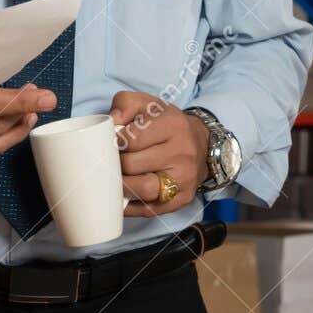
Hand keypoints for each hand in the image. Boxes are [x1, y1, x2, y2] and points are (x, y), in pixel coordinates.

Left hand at [111, 91, 208, 217]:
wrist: (201, 144)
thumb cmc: (167, 125)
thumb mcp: (149, 104)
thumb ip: (126, 103)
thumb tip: (113, 120)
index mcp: (173, 125)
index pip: (131, 139)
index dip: (114, 143)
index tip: (112, 144)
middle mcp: (182, 152)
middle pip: (132, 165)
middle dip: (116, 164)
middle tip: (111, 162)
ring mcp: (184, 178)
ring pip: (143, 189)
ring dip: (122, 187)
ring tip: (116, 179)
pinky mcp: (183, 198)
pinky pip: (151, 209)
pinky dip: (131, 207)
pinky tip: (123, 198)